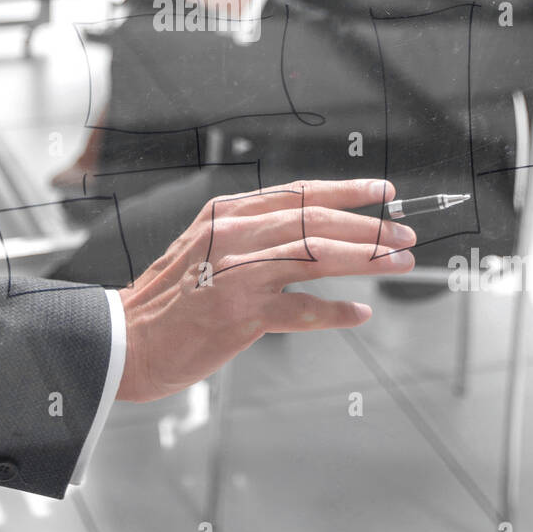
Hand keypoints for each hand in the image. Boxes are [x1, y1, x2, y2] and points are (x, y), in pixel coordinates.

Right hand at [118, 178, 415, 400]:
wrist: (126, 340)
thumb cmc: (170, 299)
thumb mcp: (204, 247)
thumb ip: (249, 234)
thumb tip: (311, 231)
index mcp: (227, 214)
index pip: (299, 194)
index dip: (346, 191)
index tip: (384, 192)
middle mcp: (233, 235)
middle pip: (317, 221)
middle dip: (368, 227)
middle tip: (406, 235)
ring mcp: (237, 272)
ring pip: (317, 256)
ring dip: (365, 260)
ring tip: (400, 263)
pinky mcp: (239, 312)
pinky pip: (301, 309)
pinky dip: (333, 312)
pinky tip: (358, 313)